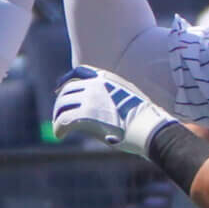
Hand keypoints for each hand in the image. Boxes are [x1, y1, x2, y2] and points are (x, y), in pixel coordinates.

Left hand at [52, 66, 176, 158]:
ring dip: (58, 117)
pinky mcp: (86, 113)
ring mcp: (91, 97)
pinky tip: (59, 135)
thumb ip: (113, 98)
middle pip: (68, 90)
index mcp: (108, 78)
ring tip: (60, 129)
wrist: (150, 129)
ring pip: (63, 104)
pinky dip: (58, 127)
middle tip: (59, 117)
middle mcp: (97, 83)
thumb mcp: (130, 100)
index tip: (58, 89)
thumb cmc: (145, 121)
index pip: (79, 72)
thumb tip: (102, 111)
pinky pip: (63, 119)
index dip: (65, 80)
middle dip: (60, 104)